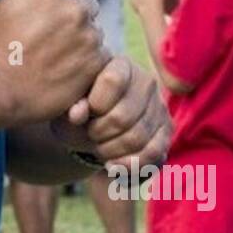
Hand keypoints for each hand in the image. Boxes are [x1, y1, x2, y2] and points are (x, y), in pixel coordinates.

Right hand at [0, 0, 109, 126]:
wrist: (2, 88)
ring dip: (82, 38)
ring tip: (58, 55)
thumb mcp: (7, 4)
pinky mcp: (95, 64)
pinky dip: (88, 60)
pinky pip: (101, 54)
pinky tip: (68, 68)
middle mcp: (76, 11)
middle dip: (73, 14)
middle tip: (55, 32)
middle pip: (87, 3)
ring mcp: (89, 39)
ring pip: (94, 30)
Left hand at [56, 56, 171, 169]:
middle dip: (98, 135)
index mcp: (120, 65)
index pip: (113, 81)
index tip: (80, 114)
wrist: (93, 128)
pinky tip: (112, 165)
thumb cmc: (78, 112)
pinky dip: (128, 166)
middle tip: (89, 135)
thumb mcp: (66, 108)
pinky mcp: (166, 132)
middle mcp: (146, 82)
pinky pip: (153, 155)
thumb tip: (77, 114)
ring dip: (110, 152)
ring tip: (98, 148)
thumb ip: (70, 106)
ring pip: (137, 139)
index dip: (94, 104)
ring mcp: (159, 107)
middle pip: (122, 117)